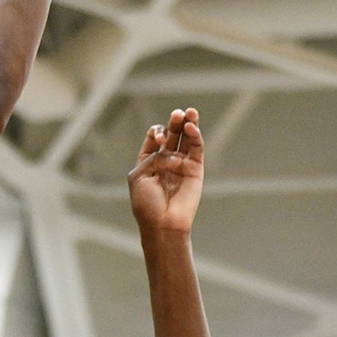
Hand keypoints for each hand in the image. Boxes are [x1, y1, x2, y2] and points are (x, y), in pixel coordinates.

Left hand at [129, 109, 204, 232]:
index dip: (158, 132)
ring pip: (187, 138)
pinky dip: (196, 136)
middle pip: (173, 134)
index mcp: (149, 160)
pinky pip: (197, 149)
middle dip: (175, 122)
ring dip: (188, 123)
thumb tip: (172, 151)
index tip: (160, 138)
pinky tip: (192, 128)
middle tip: (178, 113)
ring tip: (190, 112)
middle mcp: (166, 160)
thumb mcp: (139, 176)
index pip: (155, 137)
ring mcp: (182, 164)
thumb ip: (153, 157)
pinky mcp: (196, 169)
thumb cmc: (146, 204)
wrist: (163, 224)